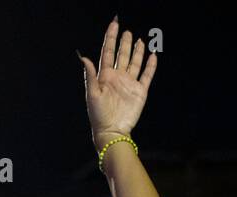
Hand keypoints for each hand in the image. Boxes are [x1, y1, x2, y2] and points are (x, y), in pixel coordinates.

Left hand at [78, 18, 156, 145]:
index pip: (108, 52)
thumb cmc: (99, 115)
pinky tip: (152, 56)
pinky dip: (150, 66)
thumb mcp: (92, 94)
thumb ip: (90, 75)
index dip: (110, 38)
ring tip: (139, 40)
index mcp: (105, 76)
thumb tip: (84, 57)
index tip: (114, 24)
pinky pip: (146, 75)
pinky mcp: (140, 92)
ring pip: (134, 63)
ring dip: (137, 51)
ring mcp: (129, 84)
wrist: (112, 131)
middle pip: (122, 55)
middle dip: (124, 43)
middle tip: (127, 32)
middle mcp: (118, 78)